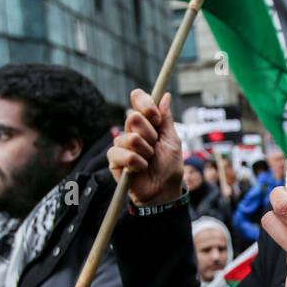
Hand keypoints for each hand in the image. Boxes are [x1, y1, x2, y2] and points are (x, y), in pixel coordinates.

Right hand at [108, 89, 183, 204]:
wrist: (163, 191)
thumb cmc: (169, 167)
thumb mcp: (172, 140)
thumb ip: (166, 118)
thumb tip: (164, 95)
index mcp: (147, 122)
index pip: (138, 99)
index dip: (146, 105)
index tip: (156, 118)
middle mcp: (132, 130)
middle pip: (134, 117)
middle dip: (150, 134)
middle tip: (155, 147)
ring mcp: (121, 144)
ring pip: (130, 138)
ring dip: (145, 152)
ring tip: (148, 161)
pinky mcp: (114, 159)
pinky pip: (123, 154)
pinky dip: (137, 163)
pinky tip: (140, 169)